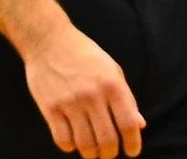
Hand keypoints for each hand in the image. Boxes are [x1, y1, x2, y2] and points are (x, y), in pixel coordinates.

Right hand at [22, 23, 145, 157]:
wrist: (47, 39)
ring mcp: (69, 102)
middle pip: (107, 139)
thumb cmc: (83, 54)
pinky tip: (72, 140)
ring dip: (91, 154)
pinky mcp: (50, 106)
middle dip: (110, 153)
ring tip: (92, 153)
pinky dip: (70, 146)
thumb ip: (126, 98)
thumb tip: (140, 125)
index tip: (131, 152)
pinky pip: (62, 139)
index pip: (128, 124)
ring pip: (85, 144)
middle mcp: (92, 95)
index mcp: (111, 85)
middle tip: (108, 153)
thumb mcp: (111, 69)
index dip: (133, 144)